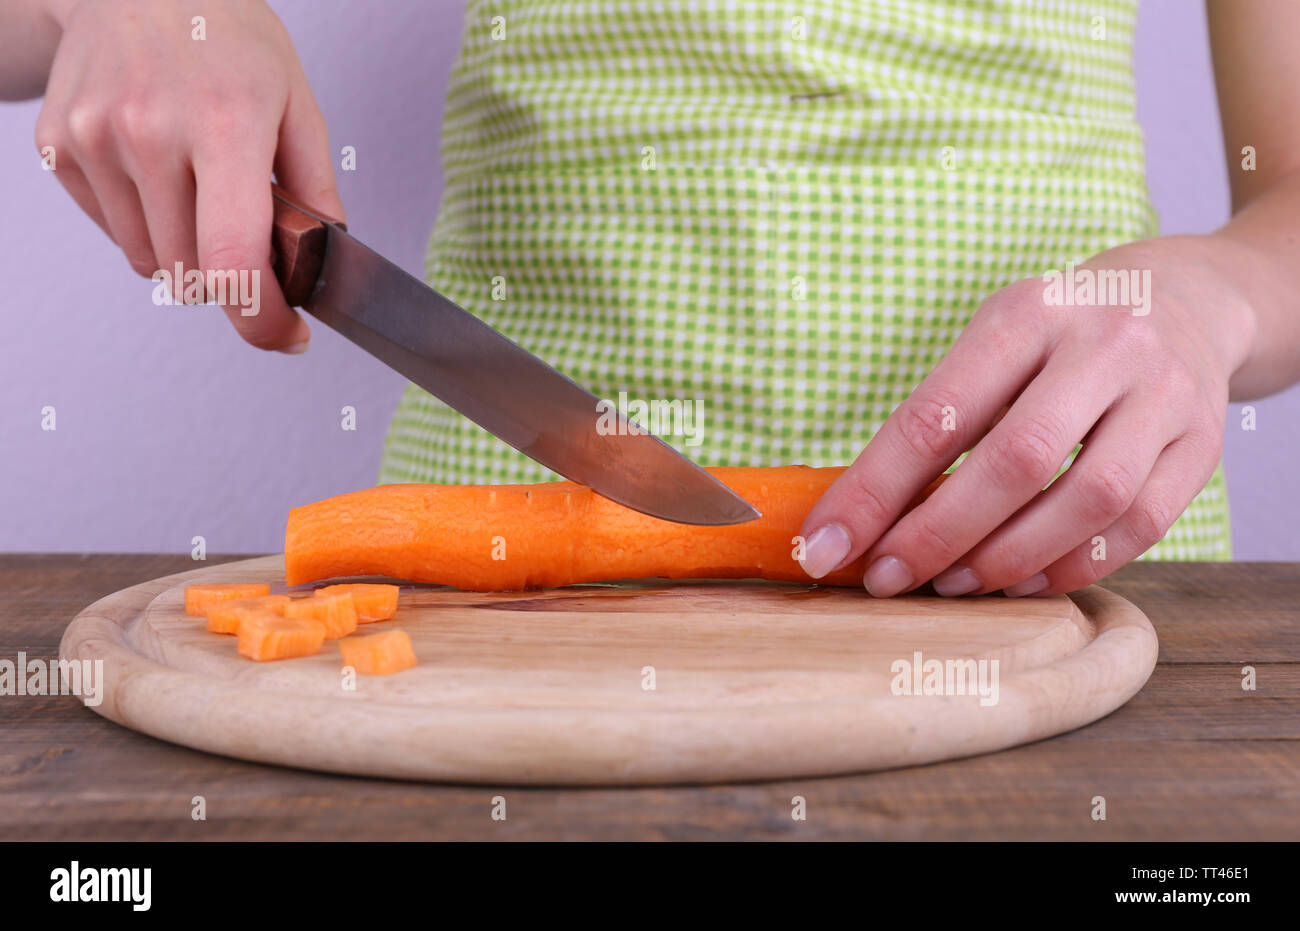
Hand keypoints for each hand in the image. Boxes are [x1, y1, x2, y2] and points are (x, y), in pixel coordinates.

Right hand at [34, 0, 342, 350]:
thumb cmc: (227, 37)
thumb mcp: (297, 103)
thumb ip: (317, 191)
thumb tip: (324, 264)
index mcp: (224, 128)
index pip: (232, 262)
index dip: (262, 321)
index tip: (286, 335)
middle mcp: (150, 135)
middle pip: (194, 275)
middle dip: (234, 278)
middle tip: (252, 241)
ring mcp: (95, 140)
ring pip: (151, 263)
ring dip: (187, 253)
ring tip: (202, 191)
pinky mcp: (59, 148)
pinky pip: (113, 233)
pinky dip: (146, 225)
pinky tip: (161, 173)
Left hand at [798, 235, 1257, 596]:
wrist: (1181, 300)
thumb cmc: (1054, 336)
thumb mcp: (991, 343)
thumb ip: (935, 418)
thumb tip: (858, 518)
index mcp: (1026, 314)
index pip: (936, 414)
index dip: (874, 492)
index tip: (826, 547)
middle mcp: (1104, 345)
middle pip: (1016, 461)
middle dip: (937, 535)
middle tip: (888, 579)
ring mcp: (1165, 394)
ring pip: (1088, 500)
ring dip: (1007, 559)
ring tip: (952, 585)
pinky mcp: (1204, 443)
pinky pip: (1141, 526)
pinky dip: (1072, 567)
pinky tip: (1023, 584)